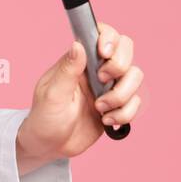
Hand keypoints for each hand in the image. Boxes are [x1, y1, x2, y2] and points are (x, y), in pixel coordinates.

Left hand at [16, 22, 142, 170]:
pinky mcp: (118, 106)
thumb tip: (77, 44)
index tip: (104, 53)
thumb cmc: (44, 118)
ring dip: (121, 95)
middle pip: (127, 50)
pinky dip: (125, 114)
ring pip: (135, 77)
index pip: (100, 35)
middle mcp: (96, 70)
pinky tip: (106, 121)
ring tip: (99, 109)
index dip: (109, 37)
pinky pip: (136, 103)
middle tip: (101, 81)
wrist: (50, 146)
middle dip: (120, 66)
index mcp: (78, 61)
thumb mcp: (52, 94)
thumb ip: (67, 70)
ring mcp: (109, 87)